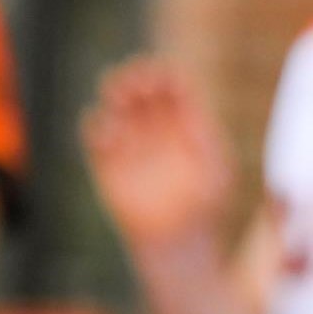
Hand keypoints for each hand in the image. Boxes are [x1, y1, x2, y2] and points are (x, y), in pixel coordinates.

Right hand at [81, 58, 232, 249]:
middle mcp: (156, 126)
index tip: (162, 77)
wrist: (179, 238)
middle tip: (138, 82)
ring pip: (117, 104)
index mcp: (185, 121)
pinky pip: (95, 136)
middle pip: (142, 88)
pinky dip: (98, 127)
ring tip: (120, 95)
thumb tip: (194, 115)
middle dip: (138, 77)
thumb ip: (207, 141)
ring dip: (115, 92)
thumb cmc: (205, 205)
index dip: (165, 75)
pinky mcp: (107, 163)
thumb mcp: (216, 170)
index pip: (173, 85)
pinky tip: (111, 132)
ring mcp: (131, 142)